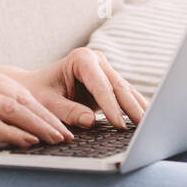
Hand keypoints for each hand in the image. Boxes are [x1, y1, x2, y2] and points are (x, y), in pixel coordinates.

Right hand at [0, 63, 73, 147]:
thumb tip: (23, 123)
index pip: (19, 91)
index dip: (44, 109)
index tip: (63, 125)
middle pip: (19, 98)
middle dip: (47, 118)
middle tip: (67, 135)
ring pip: (9, 108)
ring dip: (36, 125)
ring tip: (55, 140)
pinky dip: (12, 133)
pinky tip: (28, 142)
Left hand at [2, 47, 148, 130]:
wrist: (35, 88)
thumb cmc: (38, 94)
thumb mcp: (48, 104)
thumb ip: (68, 112)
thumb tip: (90, 121)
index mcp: (81, 59)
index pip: (100, 85)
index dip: (110, 106)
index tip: (119, 125)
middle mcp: (97, 61)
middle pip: (119, 87)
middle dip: (131, 108)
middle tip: (144, 128)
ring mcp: (105, 71)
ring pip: (127, 91)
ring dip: (138, 109)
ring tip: (151, 127)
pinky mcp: (110, 84)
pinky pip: (126, 97)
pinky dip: (135, 109)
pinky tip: (146, 123)